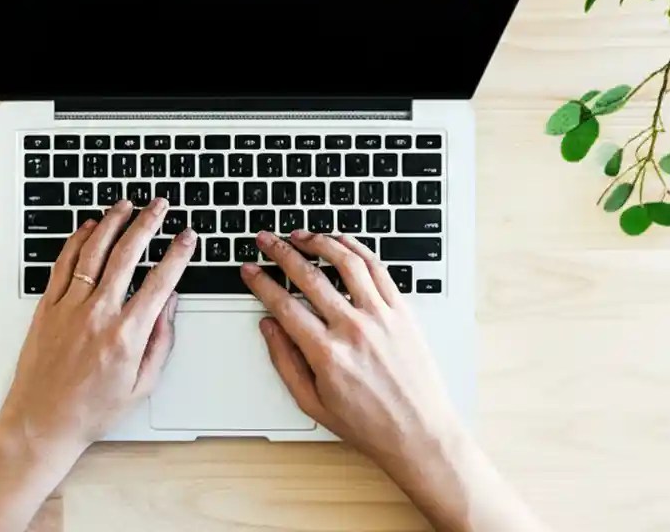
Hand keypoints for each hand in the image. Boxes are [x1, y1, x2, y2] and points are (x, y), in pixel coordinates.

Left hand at [0, 197, 194, 457]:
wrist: (42, 422)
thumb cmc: (91, 410)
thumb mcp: (141, 385)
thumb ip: (161, 341)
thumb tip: (170, 304)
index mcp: (127, 335)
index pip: (160, 281)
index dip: (177, 254)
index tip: (187, 237)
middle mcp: (98, 315)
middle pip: (128, 254)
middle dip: (148, 224)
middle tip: (160, 206)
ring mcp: (69, 308)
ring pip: (94, 252)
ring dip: (113, 223)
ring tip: (126, 205)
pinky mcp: (47, 308)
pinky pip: (63, 265)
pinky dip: (77, 241)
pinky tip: (89, 227)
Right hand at [242, 229, 548, 531]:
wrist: (419, 433)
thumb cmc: (369, 424)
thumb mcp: (312, 403)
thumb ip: (285, 361)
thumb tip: (268, 327)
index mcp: (327, 354)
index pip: (284, 304)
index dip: (261, 282)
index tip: (250, 270)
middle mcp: (354, 329)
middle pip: (309, 276)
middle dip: (281, 252)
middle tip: (266, 240)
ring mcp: (381, 317)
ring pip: (346, 262)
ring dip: (319, 242)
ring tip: (301, 235)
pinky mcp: (402, 312)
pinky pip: (377, 269)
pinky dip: (356, 249)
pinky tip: (341, 242)